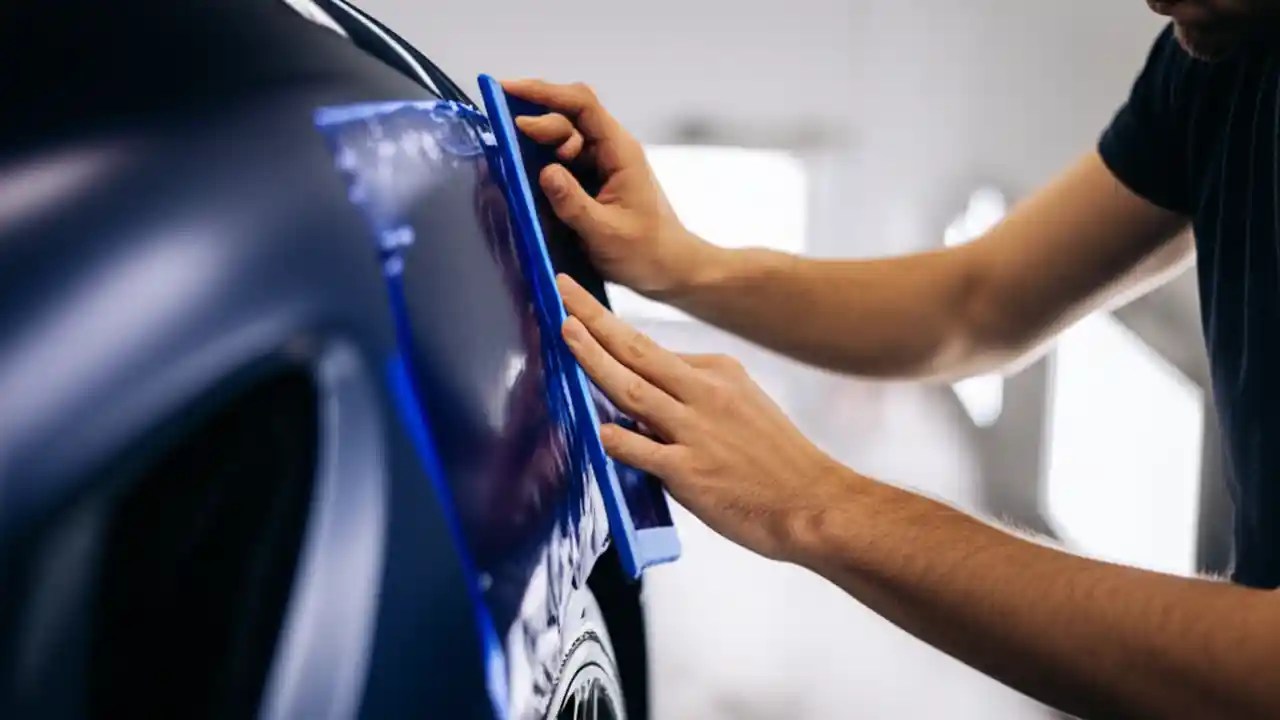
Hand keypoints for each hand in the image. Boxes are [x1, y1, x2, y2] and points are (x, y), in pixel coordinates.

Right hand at [501, 78, 721, 296]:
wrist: (670, 269)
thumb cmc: (647, 252)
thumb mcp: (606, 232)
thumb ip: (573, 203)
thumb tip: (546, 172)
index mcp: (620, 151)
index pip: (582, 105)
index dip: (544, 93)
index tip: (508, 90)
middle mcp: (611, 150)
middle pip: (568, 117)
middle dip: (537, 122)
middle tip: (507, 138)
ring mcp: (602, 164)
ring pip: (564, 139)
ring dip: (539, 147)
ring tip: (520, 164)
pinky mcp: (593, 181)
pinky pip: (564, 162)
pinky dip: (545, 165)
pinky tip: (531, 178)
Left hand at [555, 274, 859, 561]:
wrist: (815, 504)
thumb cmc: (778, 460)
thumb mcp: (744, 406)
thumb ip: (695, 396)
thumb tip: (645, 396)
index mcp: (719, 372)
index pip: (651, 350)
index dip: (609, 329)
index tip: (580, 307)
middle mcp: (705, 393)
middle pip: (637, 350)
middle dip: (595, 317)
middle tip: (562, 289)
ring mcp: (696, 431)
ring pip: (632, 388)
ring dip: (594, 358)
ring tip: (566, 332)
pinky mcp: (691, 472)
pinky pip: (644, 451)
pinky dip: (619, 440)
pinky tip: (598, 430)